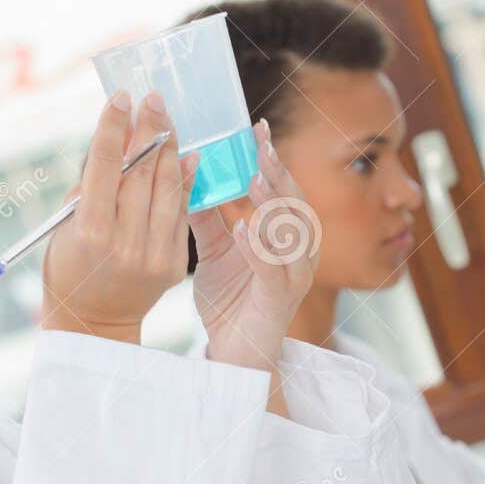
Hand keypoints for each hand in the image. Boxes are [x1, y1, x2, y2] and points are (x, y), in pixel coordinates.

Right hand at [41, 91, 193, 344]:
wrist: (94, 324)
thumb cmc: (69, 268)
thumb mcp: (65, 227)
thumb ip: (88, 187)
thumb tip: (114, 139)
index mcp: (90, 233)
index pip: (104, 167)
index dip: (113, 127)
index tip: (122, 97)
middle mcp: (124, 243)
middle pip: (140, 172)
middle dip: (147, 129)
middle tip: (153, 98)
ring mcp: (152, 254)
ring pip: (165, 189)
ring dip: (168, 148)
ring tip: (168, 119)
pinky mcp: (173, 263)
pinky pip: (180, 213)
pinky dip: (183, 181)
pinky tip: (186, 155)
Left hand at [191, 119, 317, 390]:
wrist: (232, 355)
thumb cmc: (230, 301)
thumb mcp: (214, 251)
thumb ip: (207, 216)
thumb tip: (187, 173)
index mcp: (285, 236)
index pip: (283, 189)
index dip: (273, 159)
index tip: (257, 128)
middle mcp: (297, 253)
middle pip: (296, 204)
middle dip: (278, 173)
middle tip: (259, 145)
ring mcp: (293, 278)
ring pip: (293, 235)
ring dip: (273, 205)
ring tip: (253, 179)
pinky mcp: (280, 302)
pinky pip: (274, 272)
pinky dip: (259, 250)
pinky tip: (243, 231)